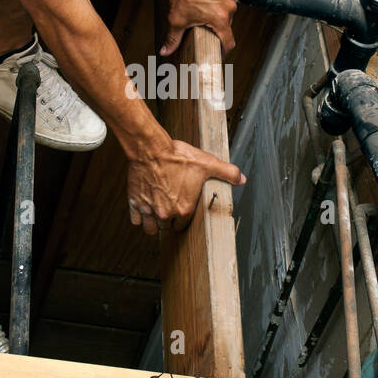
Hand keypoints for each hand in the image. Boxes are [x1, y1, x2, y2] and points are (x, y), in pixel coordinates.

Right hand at [127, 139, 245, 234]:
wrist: (151, 149)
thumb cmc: (178, 157)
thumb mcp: (208, 163)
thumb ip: (227, 173)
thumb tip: (242, 179)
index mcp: (184, 209)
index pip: (183, 225)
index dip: (183, 217)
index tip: (182, 209)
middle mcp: (166, 213)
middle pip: (167, 227)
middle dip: (169, 220)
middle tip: (171, 208)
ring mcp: (149, 209)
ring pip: (151, 228)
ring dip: (155, 223)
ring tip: (158, 213)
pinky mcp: (135, 203)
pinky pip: (136, 220)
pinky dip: (140, 217)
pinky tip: (145, 209)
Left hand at [160, 0, 236, 55]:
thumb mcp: (177, 20)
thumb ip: (173, 38)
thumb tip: (166, 50)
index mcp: (221, 19)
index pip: (229, 42)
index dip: (224, 52)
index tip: (219, 54)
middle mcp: (229, 9)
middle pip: (227, 29)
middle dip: (216, 33)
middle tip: (205, 34)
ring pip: (226, 17)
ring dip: (216, 20)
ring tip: (203, 18)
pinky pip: (224, 6)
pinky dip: (216, 9)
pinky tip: (205, 8)